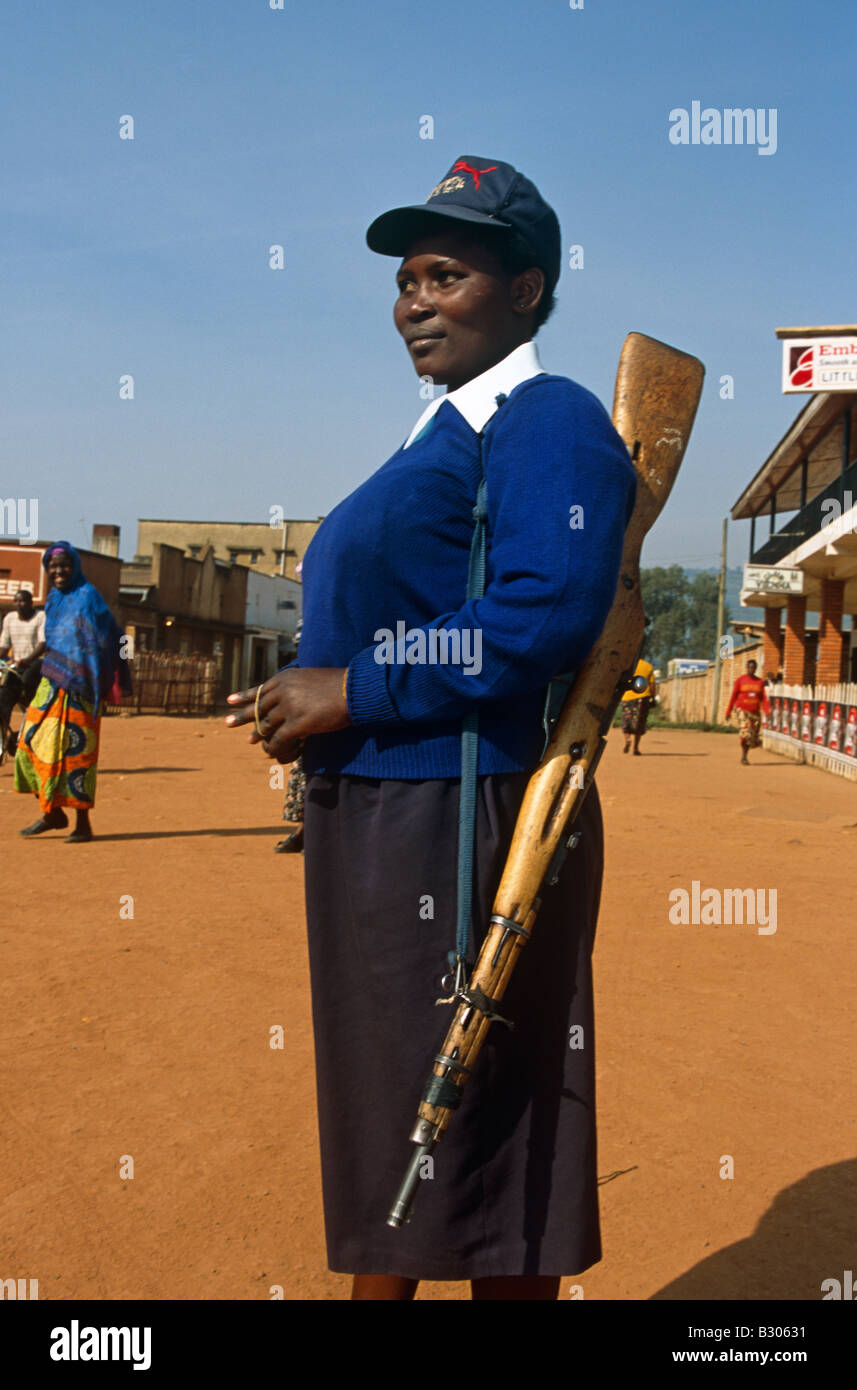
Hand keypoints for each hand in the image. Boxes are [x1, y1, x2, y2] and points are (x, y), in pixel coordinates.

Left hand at [225, 667, 350, 762]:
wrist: (354, 689)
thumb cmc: (338, 684)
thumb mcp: (311, 678)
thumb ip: (295, 686)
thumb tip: (288, 695)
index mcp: (285, 678)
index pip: (259, 690)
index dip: (243, 697)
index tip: (229, 702)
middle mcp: (283, 692)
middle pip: (257, 708)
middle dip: (242, 717)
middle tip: (227, 724)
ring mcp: (289, 708)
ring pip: (266, 726)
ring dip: (259, 736)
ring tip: (251, 742)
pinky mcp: (298, 724)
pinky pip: (279, 739)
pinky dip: (274, 747)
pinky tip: (270, 753)